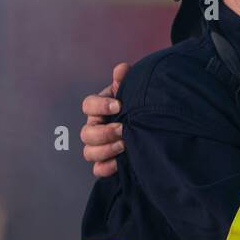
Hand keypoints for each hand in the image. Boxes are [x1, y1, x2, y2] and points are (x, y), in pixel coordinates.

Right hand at [80, 62, 128, 177]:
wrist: (153, 123)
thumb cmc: (138, 105)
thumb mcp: (133, 91)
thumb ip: (126, 80)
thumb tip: (121, 69)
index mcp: (99, 108)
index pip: (88, 105)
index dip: (100, 105)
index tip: (119, 105)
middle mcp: (95, 128)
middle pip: (86, 133)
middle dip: (104, 132)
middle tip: (123, 129)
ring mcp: (99, 146)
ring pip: (89, 152)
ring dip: (105, 150)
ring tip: (124, 145)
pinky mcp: (107, 163)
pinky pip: (98, 170)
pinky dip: (106, 167)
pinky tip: (119, 163)